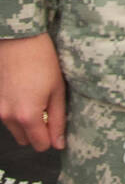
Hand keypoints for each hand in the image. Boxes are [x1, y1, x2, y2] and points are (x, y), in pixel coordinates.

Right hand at [0, 33, 65, 151]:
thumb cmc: (42, 60)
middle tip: (46, 106)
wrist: (19, 38)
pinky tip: (22, 90)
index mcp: (28, 116)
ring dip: (24, 120)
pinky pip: (5, 115)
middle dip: (36, 130)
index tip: (55, 121)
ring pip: (14, 128)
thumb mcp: (57, 89)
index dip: (51, 137)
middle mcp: (9, 116)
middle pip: (25, 140)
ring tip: (34, 95)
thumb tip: (59, 144)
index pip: (40, 145)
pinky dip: (14, 109)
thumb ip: (58, 120)